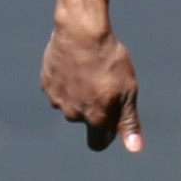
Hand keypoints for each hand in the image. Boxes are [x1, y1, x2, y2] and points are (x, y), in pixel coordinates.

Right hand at [41, 20, 144, 153]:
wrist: (81, 31)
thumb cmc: (108, 59)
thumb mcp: (128, 90)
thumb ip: (128, 122)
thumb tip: (134, 148)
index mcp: (94, 118)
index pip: (98, 143)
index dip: (107, 134)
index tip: (113, 117)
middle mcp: (72, 114)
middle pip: (85, 120)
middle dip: (94, 108)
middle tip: (104, 82)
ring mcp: (57, 99)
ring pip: (70, 104)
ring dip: (79, 94)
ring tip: (89, 70)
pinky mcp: (46, 83)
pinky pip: (58, 89)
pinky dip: (66, 81)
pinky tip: (75, 64)